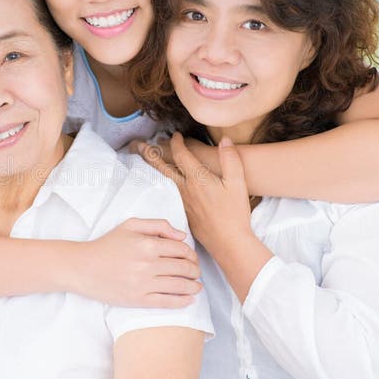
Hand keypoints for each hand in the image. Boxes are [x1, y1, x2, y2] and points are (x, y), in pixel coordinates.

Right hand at [82, 217, 200, 307]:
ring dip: (193, 287)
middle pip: (183, 268)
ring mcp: (143, 283)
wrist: (83, 267)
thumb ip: (158, 225)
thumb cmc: (107, 245)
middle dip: (194, 270)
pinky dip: (182, 302)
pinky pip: (166, 302)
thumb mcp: (131, 225)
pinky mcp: (138, 299)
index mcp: (147, 244)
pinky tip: (189, 300)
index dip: (191, 254)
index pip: (181, 250)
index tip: (191, 258)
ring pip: (179, 286)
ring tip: (197, 287)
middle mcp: (148, 264)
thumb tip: (182, 236)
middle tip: (195, 272)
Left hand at [138, 135, 272, 301]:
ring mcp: (183, 202)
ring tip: (144, 160)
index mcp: (197, 179)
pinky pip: (169, 193)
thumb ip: (230, 159)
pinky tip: (162, 185)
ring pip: (164, 181)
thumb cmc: (235, 214)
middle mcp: (185, 189)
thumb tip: (224, 139)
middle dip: (151, 154)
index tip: (176, 135)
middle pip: (163, 168)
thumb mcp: (238, 183)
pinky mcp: (184, 213)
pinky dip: (162, 183)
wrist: (228, 242)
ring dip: (154, 168)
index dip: (177, 142)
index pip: (182, 155)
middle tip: (140, 144)